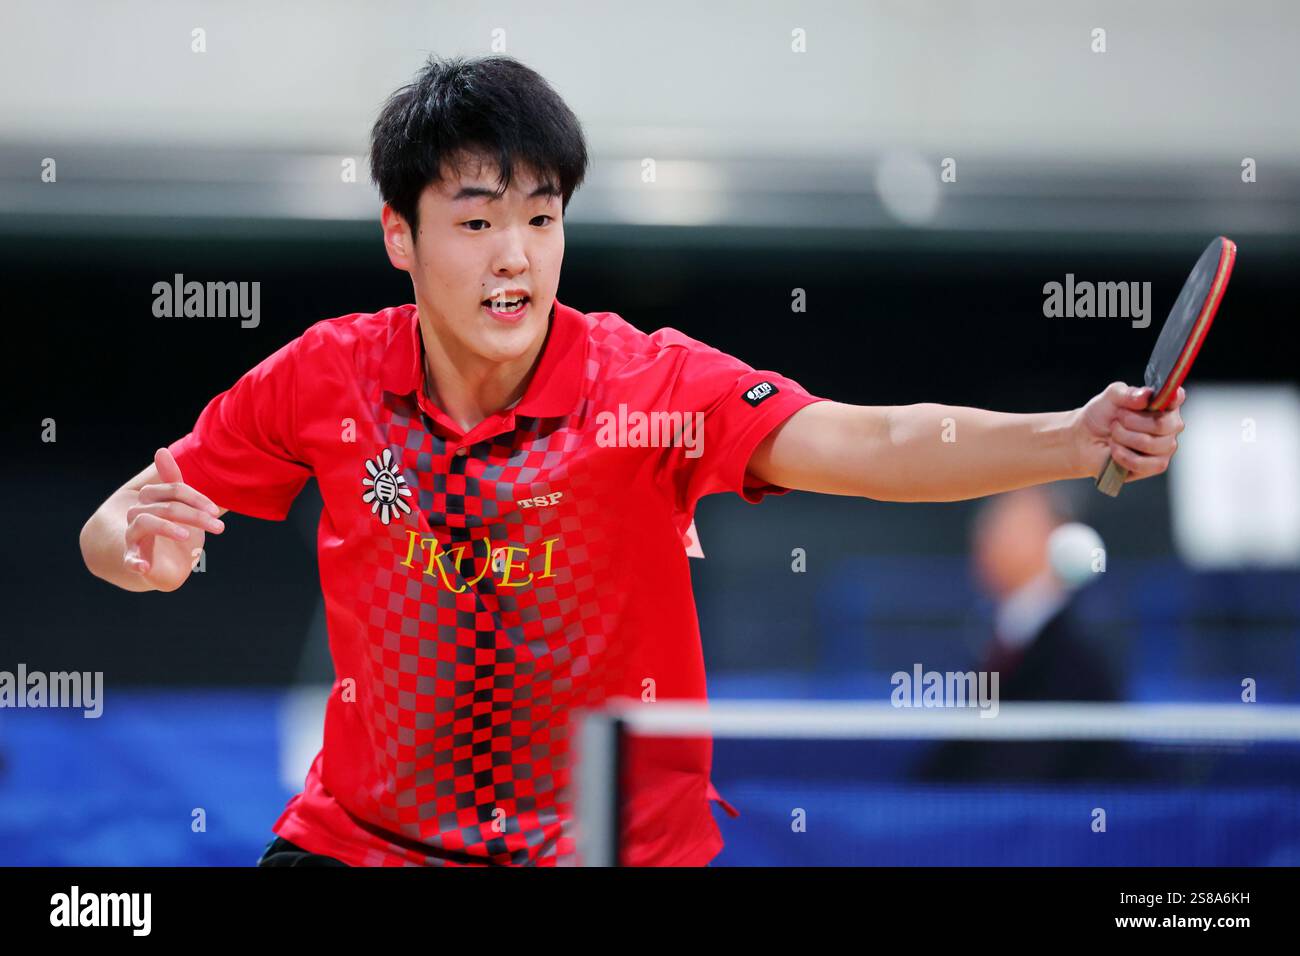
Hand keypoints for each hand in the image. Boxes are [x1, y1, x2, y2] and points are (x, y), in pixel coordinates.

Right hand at [124, 447, 224, 590]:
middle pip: (165, 506)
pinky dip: (134, 562)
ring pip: (146, 522)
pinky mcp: (133, 559)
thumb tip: (160, 450)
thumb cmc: (173, 531)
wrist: (163, 564)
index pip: (173, 489)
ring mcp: (134, 537)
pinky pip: (129, 559)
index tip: (216, 511)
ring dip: (167, 528)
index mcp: (152, 499)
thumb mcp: (180, 506)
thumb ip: (174, 482)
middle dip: (194, 515)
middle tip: (219, 527)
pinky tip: (144, 566)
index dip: (196, 498)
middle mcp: (139, 514)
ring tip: (186, 536)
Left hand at [1073, 381, 1185, 483]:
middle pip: (1164, 425)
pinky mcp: (1155, 466)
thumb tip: (1146, 396)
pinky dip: (1124, 456)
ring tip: (1113, 435)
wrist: (1084, 439)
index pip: (1176, 398)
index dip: (1171, 398)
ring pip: (1151, 444)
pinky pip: (1144, 463)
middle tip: (1117, 420)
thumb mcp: (1110, 397)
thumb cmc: (1101, 416)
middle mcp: (1169, 425)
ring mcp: (1165, 447)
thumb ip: (1127, 393)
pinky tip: (1115, 450)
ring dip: (1124, 438)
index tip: (1155, 401)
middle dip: (1132, 422)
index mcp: (1162, 404)